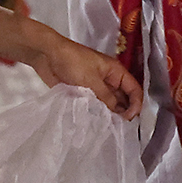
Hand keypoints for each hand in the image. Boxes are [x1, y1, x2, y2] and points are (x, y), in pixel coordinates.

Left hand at [23, 22, 141, 119]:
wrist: (46, 55)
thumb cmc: (72, 62)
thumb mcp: (92, 80)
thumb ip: (107, 98)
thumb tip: (117, 114)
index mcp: (116, 72)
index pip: (134, 90)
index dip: (135, 105)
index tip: (128, 119)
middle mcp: (108, 80)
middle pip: (123, 99)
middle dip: (122, 112)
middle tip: (117, 127)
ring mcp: (95, 86)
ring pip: (108, 103)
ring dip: (108, 114)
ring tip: (107, 127)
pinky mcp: (82, 92)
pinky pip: (93, 104)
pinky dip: (95, 113)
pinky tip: (94, 123)